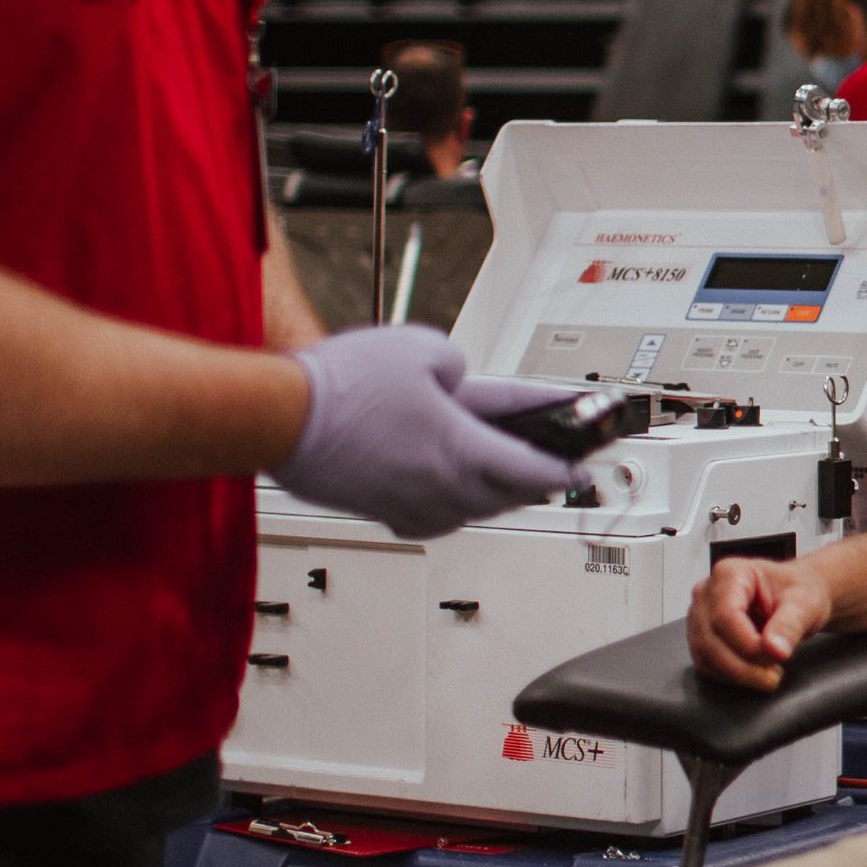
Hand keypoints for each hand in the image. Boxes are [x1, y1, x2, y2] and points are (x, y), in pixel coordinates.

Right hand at [271, 327, 578, 539]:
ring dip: (498, 494)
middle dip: (539, 479)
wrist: (280, 417)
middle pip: (509, 492)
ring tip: (511, 479)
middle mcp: (440, 486)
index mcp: (461, 450)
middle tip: (558, 468)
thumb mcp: (421, 347)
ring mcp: (409, 503)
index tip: (586, 463)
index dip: (567, 461)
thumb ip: (458, 365)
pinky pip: (434, 518)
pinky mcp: (381, 509)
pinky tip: (449, 495)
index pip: (534, 464)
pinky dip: (454, 506)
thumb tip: (459, 381)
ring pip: (473, 509)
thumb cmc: (341, 386)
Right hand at [689, 553, 837, 690]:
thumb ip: (790, 624)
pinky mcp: (701, 637)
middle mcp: (707, 593)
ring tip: (769, 674)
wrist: (800, 597)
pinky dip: (731, 676)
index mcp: (730, 573)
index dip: (748, 644)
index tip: (776, 657)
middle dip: (743, 666)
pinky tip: (755, 672)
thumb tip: (775, 649)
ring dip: (737, 674)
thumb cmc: (799, 592)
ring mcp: (700, 616)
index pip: (726, 615)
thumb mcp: (805, 603)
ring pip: (705, 656)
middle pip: (710, 639)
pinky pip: (706, 665)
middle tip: (774, 675)